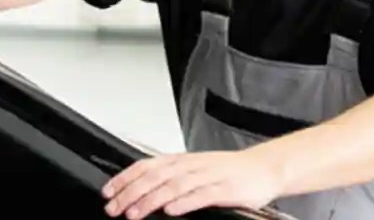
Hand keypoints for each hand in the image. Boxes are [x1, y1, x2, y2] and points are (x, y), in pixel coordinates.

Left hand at [101, 148, 284, 218]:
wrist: (266, 168)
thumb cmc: (230, 172)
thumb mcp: (197, 170)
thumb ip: (172, 178)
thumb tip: (141, 190)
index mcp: (183, 160)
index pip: (148, 165)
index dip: (126, 177)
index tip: (108, 192)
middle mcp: (193, 165)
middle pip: (156, 176)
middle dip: (132, 192)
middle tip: (114, 208)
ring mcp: (210, 176)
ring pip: (175, 185)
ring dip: (151, 199)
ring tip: (134, 212)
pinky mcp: (227, 189)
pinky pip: (203, 195)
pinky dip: (185, 202)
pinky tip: (171, 210)